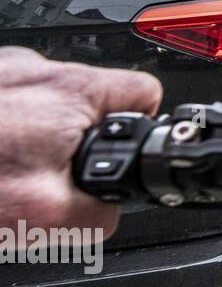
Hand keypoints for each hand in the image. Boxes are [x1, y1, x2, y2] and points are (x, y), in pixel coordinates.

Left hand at [0, 47, 161, 238]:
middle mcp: (34, 68)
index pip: (143, 95)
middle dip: (72, 142)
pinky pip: (3, 105)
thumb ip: (98, 212)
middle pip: (88, 102)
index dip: (135, 134)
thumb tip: (110, 211)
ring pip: (39, 105)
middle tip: (40, 178)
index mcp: (71, 90)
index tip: (113, 159)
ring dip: (28, 137)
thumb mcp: (46, 219)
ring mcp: (0, 70)